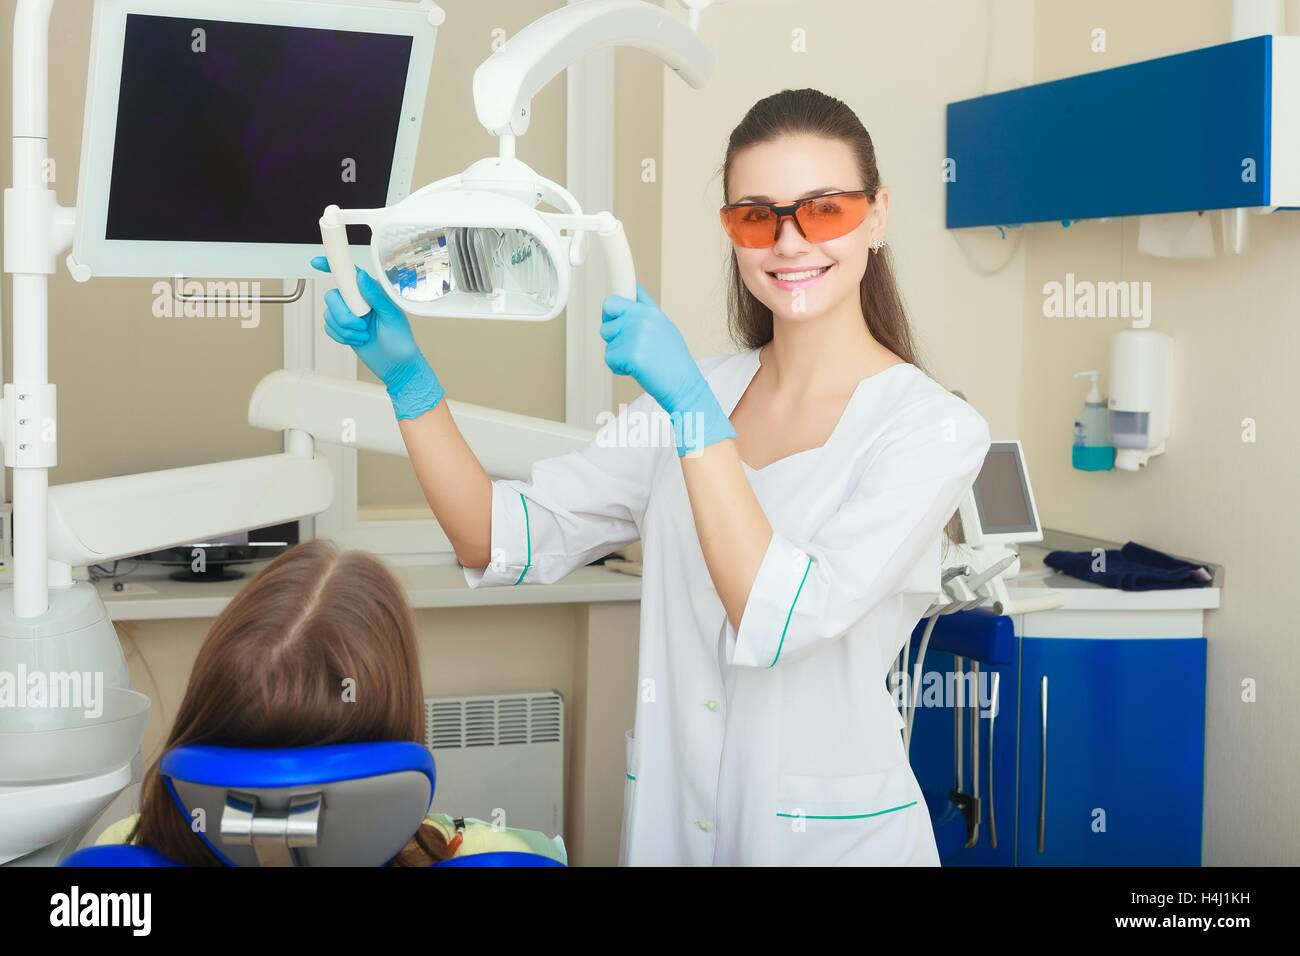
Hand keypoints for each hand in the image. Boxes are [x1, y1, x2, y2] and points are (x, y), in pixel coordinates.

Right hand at [310, 256, 443, 419]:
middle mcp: (359, 301)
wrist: (397, 367)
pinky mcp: (343, 328)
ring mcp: (349, 314)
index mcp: (372, 292)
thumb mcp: (392, 316)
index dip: (332, 265)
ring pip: (329, 313)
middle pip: (333, 296)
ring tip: (364, 335)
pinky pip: (328, 327)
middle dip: (344, 314)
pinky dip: (341, 336)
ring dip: (345, 328)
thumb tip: (360, 275)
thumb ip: (375, 295)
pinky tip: (358, 340)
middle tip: (362, 325)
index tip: (317, 262)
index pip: (350, 273)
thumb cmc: (401, 341)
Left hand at [600, 285, 705, 413]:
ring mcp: (636, 336)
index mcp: (649, 311)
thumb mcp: (663, 326)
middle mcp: (642, 319)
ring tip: (640, 360)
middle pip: (606, 324)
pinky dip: (619, 368)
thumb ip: (645, 308)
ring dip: (618, 355)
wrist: (684, 384)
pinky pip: (610, 359)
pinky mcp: (631, 354)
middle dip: (611, 337)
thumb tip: (634, 288)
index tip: (612, 319)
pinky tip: (638, 370)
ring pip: (608, 344)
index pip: (613, 301)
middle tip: (629, 348)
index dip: (609, 313)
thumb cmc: (673, 359)